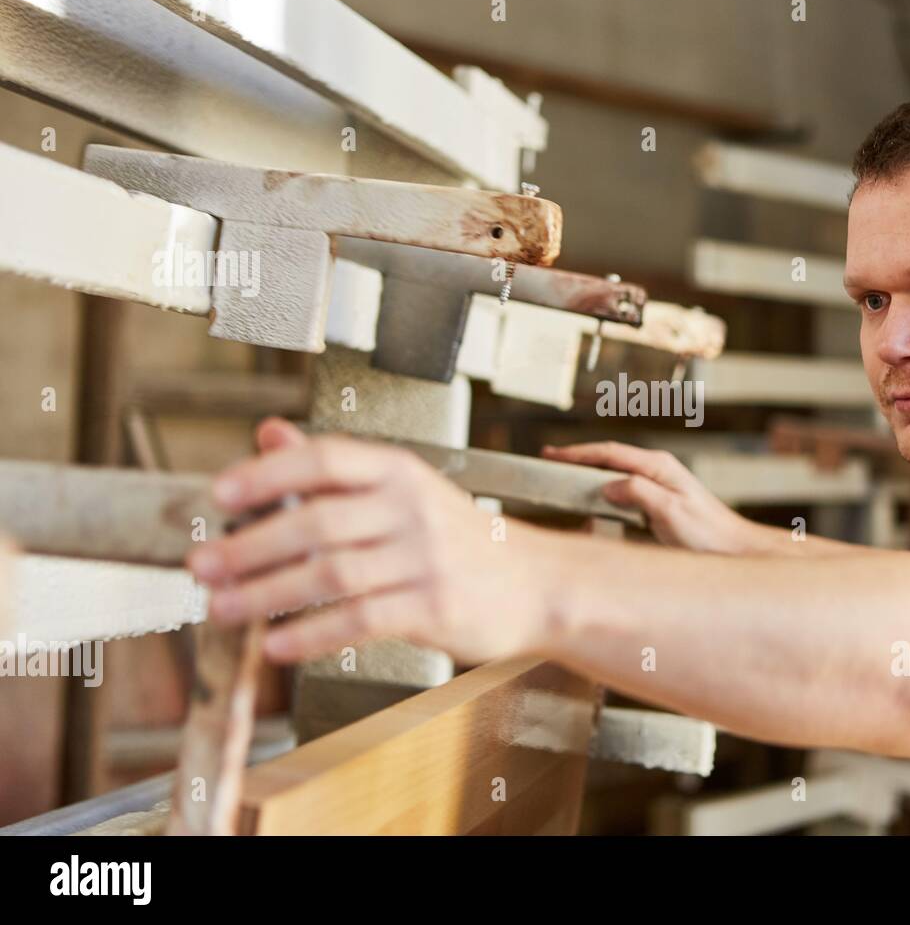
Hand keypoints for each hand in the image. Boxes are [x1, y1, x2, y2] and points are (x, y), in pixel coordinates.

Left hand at [187, 419, 551, 665]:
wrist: (537, 583)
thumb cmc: (461, 539)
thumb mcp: (405, 490)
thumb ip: (335, 468)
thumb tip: (268, 434)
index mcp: (399, 471)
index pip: (324, 460)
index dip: (266, 475)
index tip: (219, 495)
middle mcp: (412, 508)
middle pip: (316, 523)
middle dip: (248, 547)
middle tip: (201, 567)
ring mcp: (425, 559)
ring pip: (330, 575)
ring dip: (266, 596)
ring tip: (223, 610)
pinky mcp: (434, 608)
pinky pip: (359, 621)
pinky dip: (310, 636)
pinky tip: (276, 646)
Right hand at [541, 441, 767, 554]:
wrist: (734, 549)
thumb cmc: (708, 533)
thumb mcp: (672, 512)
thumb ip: (640, 493)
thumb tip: (607, 484)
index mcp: (659, 466)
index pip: (610, 452)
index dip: (578, 453)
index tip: (551, 455)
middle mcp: (657, 470)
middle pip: (609, 457)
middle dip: (578, 458)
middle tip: (547, 461)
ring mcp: (658, 484)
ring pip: (614, 472)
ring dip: (588, 472)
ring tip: (563, 476)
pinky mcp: (658, 501)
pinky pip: (623, 489)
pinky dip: (602, 489)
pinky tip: (592, 497)